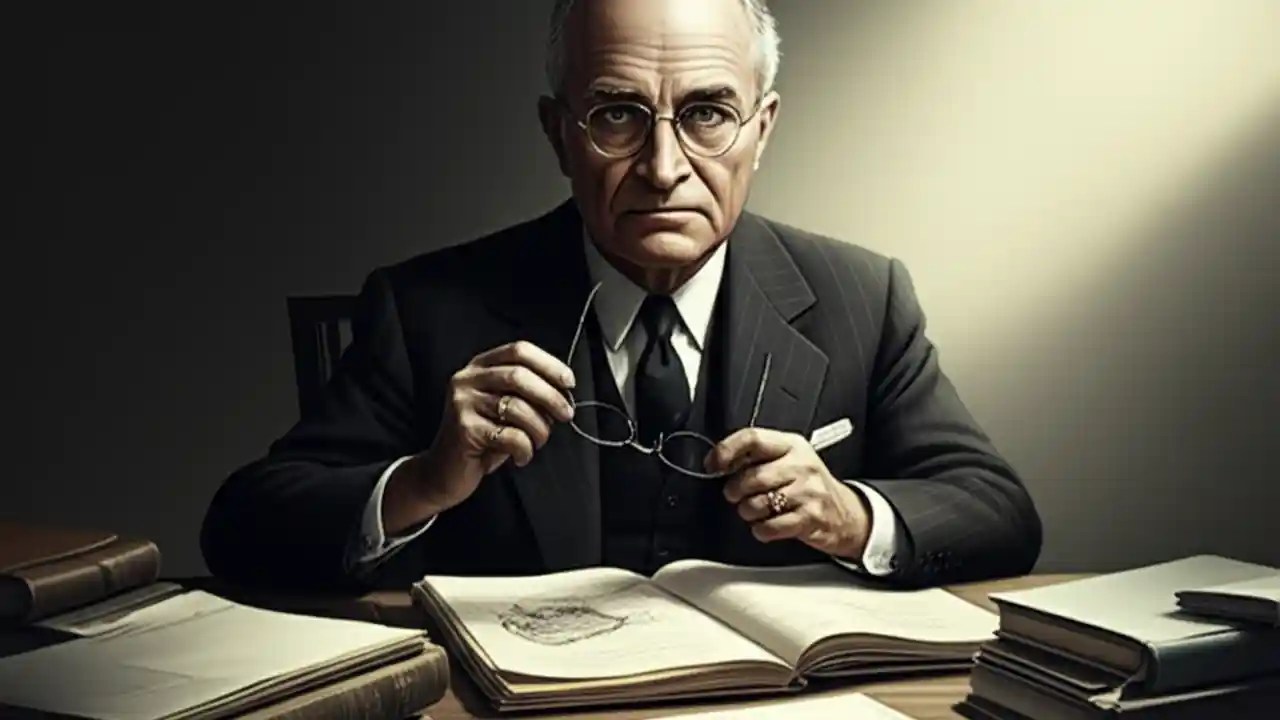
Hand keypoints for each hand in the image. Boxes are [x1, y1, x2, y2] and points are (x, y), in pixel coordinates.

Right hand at [384, 341, 575, 530]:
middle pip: (520, 376)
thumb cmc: (482, 439)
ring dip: (540, 429)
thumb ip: (526, 394)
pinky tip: (521, 457)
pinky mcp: (464, 429)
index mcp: (479, 367)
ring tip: (538, 442)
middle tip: (566, 415)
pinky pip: (511, 435)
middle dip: (551, 397)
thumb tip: (564, 394)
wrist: (443, 472)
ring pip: (518, 408)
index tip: (569, 383)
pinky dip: (525, 449)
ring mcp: (463, 403)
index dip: (549, 364)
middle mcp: (467, 379)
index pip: (519, 350)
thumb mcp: (502, 408)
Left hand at [706, 428, 870, 558]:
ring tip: (754, 510)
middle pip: (752, 476)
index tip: (713, 464)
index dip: (726, 450)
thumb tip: (719, 461)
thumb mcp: (789, 460)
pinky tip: (766, 525)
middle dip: (735, 490)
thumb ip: (757, 457)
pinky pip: (769, 527)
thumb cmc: (809, 485)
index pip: (753, 438)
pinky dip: (761, 530)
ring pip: (758, 503)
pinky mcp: (810, 518)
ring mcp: (808, 492)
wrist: (846, 514)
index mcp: (792, 445)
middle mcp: (802, 465)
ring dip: (747, 512)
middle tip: (736, 495)